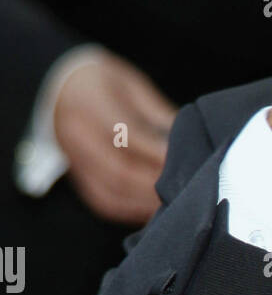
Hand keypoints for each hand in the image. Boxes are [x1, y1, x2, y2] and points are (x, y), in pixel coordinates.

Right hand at [54, 52, 177, 223]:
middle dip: (155, 182)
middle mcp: (79, 137)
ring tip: (176, 201)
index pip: (126, 134)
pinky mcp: (79, 178)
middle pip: (119, 170)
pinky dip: (131, 210)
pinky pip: (103, 202)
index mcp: (92, 105)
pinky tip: (153, 210)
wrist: (58, 89)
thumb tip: (191, 136)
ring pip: (111, 192)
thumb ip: (158, 113)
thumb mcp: (132, 86)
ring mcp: (76, 161)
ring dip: (145, 202)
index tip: (184, 157)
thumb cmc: (104, 84)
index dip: (157, 151)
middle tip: (187, 186)